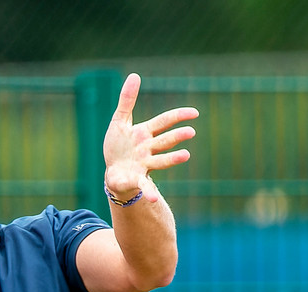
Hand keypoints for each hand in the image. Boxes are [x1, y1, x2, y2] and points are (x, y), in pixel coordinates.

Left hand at [102, 73, 197, 199]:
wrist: (113, 172)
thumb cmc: (118, 146)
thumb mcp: (119, 122)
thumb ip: (127, 101)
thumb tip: (135, 75)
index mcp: (145, 133)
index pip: (164, 122)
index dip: (178, 116)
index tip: (194, 113)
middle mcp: (148, 149)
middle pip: (165, 141)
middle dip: (177, 136)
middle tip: (191, 131)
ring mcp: (144, 165)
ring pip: (160, 161)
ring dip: (172, 159)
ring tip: (186, 156)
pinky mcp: (136, 180)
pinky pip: (144, 186)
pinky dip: (149, 193)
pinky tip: (153, 200)